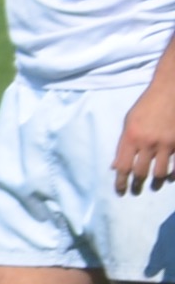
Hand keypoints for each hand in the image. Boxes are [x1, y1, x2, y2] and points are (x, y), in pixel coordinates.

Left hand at [121, 72, 174, 194]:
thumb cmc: (146, 106)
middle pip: (140, 172)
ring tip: (153, 186)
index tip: (120, 191)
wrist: (169, 92)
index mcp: (130, 137)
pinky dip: (174, 175)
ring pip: (160, 173)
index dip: (121, 182)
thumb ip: (123, 144)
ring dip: (156, 183)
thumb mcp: (128, 122)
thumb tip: (115, 166)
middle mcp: (147, 143)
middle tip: (136, 191)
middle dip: (137, 185)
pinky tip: (171, 178)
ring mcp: (166, 144)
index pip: (122, 166)